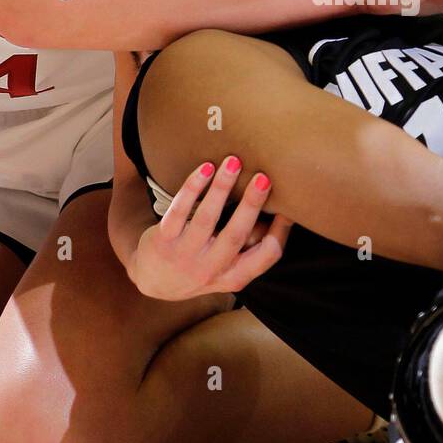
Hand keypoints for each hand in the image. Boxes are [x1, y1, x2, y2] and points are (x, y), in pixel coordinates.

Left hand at [128, 156, 291, 300]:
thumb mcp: (228, 268)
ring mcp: (183, 256)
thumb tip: (278, 210)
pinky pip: (178, 210)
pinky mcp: (162, 240)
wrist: (153, 280)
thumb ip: (250, 246)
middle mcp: (210, 269)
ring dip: (221, 188)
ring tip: (233, 162)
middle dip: (251, 204)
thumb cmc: (201, 265)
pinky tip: (205, 168)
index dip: (280, 232)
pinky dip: (193, 187)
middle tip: (264, 177)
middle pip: (235, 235)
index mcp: (234, 276)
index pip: (265, 256)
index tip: (290, 206)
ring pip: (206, 218)